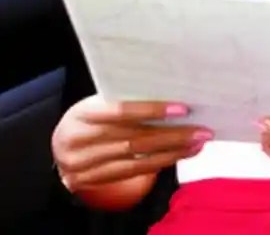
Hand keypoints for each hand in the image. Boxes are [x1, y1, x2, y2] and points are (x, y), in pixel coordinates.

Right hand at [51, 96, 210, 190]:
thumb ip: (127, 99)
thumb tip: (172, 93)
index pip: (120, 111)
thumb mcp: (99, 103)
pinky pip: (133, 173)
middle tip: (203, 130)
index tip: (183, 109)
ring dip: (173, 151)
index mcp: (81, 114)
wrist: (61, 146)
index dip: (152, 110)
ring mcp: (82, 165)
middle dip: (174, 135)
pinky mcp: (91, 181)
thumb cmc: (90, 118)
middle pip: (134, 139)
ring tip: (198, 143)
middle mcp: (79, 141)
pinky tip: (180, 154)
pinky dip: (161, 163)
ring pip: (137, 160)